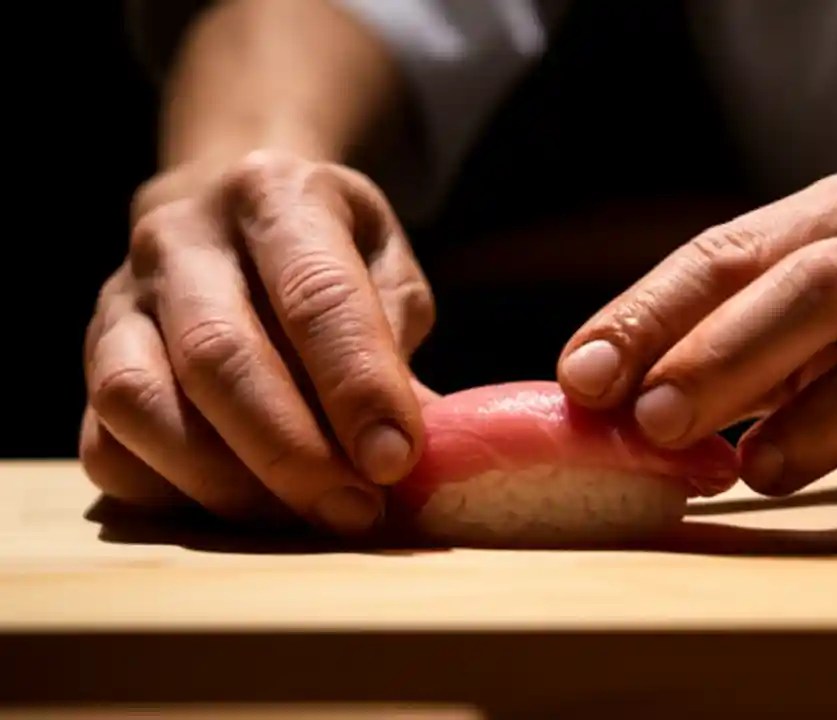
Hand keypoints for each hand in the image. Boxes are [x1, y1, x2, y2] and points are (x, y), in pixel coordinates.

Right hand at [80, 150, 436, 533]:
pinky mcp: (92, 359)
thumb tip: (420, 452)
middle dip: (293, 451)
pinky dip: (171, 493)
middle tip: (354, 508)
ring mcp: (120, 298)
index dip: (356, 386)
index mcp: (276, 195)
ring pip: (141, 403)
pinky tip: (238, 509)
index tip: (394, 460)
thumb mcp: (385, 266)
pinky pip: (106, 444)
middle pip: (219, 356)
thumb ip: (397, 345)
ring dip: (226, 482)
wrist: (230, 213)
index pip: (316, 295)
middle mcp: (181, 237)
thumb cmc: (329, 253)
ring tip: (300, 518)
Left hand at [558, 162, 836, 500]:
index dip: (654, 314)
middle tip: (656, 422)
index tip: (586, 376)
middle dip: (726, 357)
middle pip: (821, 289)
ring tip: (756, 470)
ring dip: (821, 417)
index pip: (736, 250)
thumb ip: (737, 326)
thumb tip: (609, 392)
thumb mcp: (831, 291)